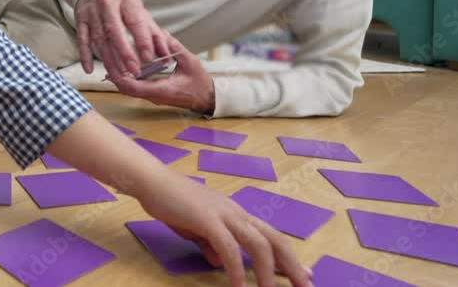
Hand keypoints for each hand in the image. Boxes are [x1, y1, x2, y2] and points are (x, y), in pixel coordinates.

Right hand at [74, 0, 172, 78]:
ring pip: (99, 39)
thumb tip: (167, 56)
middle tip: (134, 71)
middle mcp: (107, 4)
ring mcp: (91, 12)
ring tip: (118, 76)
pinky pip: (82, 40)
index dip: (142, 41)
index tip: (149, 59)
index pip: (136, 22)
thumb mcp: (139, 12)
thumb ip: (154, 33)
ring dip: (108, 59)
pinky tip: (89, 70)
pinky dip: (85, 56)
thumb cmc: (122, 4)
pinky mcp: (79, 19)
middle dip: (125, 53)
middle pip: (115, 31)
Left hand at [111, 38, 216, 111]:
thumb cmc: (200, 82)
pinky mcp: (154, 95)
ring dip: (121, 79)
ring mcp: (154, 97)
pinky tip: (126, 67)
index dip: (121, 78)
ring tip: (113, 62)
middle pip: (128, 90)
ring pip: (131, 91)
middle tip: (107, 61)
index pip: (135, 88)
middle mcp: (155, 96)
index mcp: (163, 90)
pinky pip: (137, 89)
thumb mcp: (190, 62)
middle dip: (116, 77)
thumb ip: (175, 48)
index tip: (112, 67)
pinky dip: (129, 80)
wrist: (207, 98)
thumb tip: (162, 33)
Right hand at [136, 175, 312, 286]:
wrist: (152, 181)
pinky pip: (228, 247)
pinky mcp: (208, 219)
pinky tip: (238, 285)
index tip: (306, 275)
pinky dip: (236, 268)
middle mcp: (237, 213)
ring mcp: (224, 214)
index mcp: (236, 214)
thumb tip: (219, 262)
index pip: (270, 236)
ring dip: (268, 271)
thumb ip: (209, 243)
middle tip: (306, 286)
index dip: (289, 257)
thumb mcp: (195, 229)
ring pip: (258, 243)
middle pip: (275, 239)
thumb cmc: (172, 202)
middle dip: (292, 265)